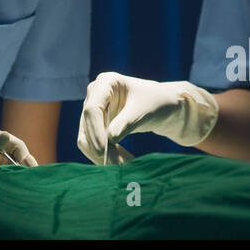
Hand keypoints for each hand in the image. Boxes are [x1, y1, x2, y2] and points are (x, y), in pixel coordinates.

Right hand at [78, 72, 218, 164]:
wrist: (163, 106)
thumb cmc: (156, 102)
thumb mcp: (143, 112)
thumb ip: (125, 123)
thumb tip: (108, 140)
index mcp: (106, 82)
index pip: (92, 108)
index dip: (95, 131)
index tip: (104, 151)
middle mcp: (95, 94)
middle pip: (86, 126)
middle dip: (100, 148)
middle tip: (119, 167)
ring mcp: (94, 109)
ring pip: (86, 138)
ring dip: (102, 156)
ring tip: (125, 166)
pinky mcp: (96, 124)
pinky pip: (93, 144)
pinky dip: (106, 155)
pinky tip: (122, 163)